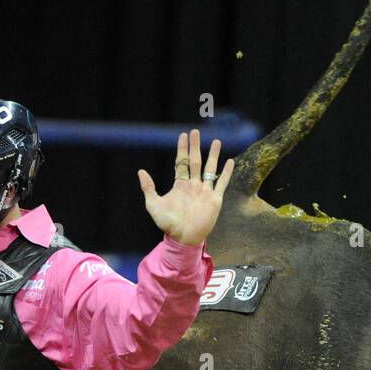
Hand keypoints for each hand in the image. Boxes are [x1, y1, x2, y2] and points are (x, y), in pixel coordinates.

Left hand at [138, 130, 233, 246]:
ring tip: (217, 141)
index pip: (181, 163)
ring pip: (210, 168)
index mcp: (180, 185)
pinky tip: (229, 161)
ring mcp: (205, 191)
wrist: (183, 238)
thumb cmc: (168, 224)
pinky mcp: (214, 199)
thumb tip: (141, 171)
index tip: (183, 135)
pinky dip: (226, 172)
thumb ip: (149, 188)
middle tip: (196, 132)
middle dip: (195, 146)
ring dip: (213, 155)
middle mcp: (193, 185)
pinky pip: (221, 183)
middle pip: (195, 161)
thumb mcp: (154, 205)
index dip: (182, 149)